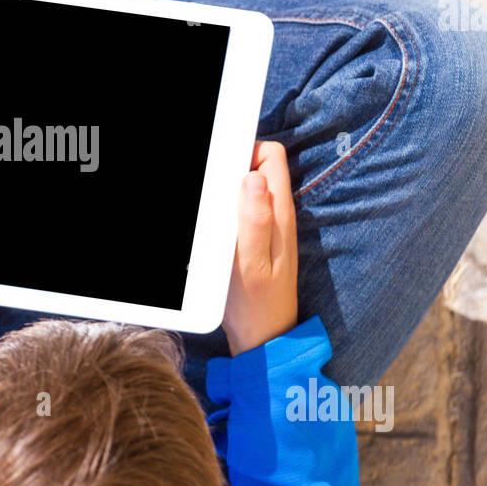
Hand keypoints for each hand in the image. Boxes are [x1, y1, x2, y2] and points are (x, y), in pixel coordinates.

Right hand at [222, 140, 298, 353]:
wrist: (263, 336)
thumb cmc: (258, 304)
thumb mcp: (254, 265)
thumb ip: (256, 221)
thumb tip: (253, 178)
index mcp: (279, 212)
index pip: (270, 155)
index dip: (244, 149)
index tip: (217, 164)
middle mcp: (276, 213)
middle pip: (256, 165)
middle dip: (229, 166)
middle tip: (207, 189)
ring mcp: (266, 224)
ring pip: (245, 185)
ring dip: (223, 188)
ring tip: (207, 209)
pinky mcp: (253, 237)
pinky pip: (239, 207)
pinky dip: (223, 207)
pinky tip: (210, 225)